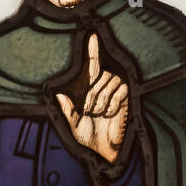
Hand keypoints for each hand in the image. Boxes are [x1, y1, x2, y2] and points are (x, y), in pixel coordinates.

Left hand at [56, 33, 128, 164]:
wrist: (103, 151)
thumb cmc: (89, 137)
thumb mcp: (72, 124)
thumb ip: (66, 109)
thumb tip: (57, 95)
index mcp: (90, 89)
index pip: (92, 64)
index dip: (93, 49)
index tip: (91, 34)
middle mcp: (104, 86)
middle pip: (98, 77)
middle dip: (91, 96)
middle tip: (91, 113)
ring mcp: (117, 90)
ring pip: (108, 83)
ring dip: (102, 102)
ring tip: (101, 115)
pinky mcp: (128, 97)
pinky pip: (119, 92)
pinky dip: (112, 105)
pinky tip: (111, 115)